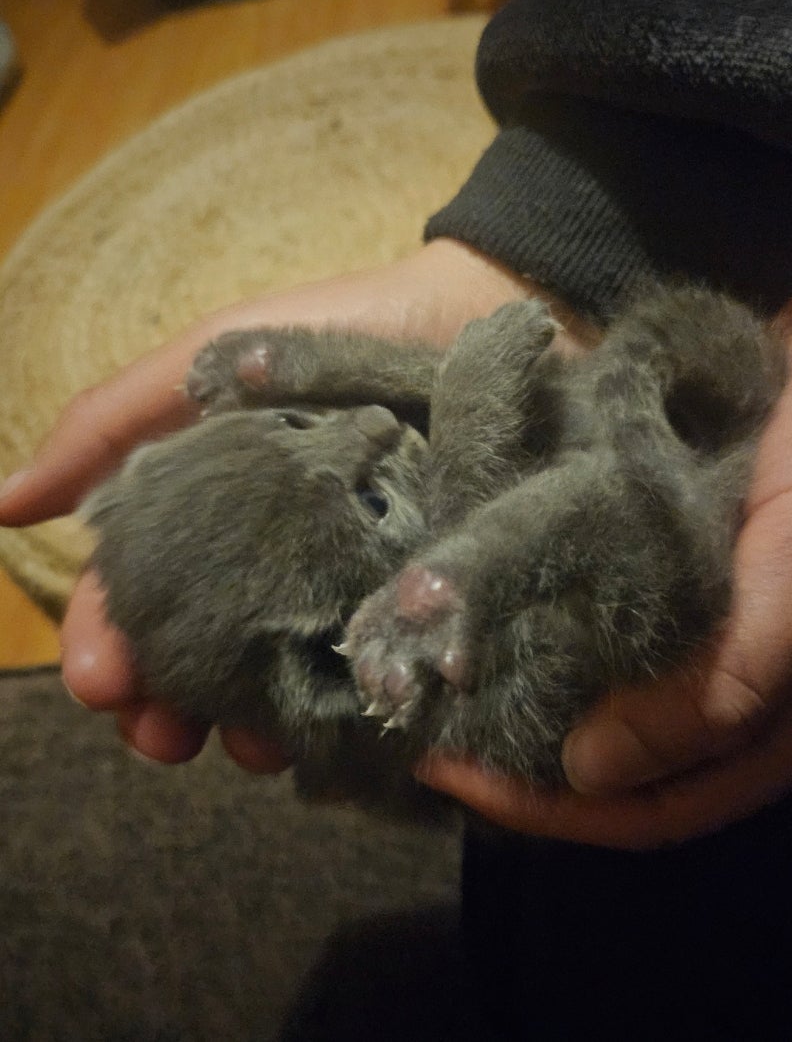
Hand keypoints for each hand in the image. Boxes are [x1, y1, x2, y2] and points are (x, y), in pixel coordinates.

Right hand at [0, 239, 594, 767]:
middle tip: (164, 737)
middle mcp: (273, 558)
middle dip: (170, 703)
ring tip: (251, 742)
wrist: (478, 315)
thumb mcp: (215, 357)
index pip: (140, 591)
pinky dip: (345, 706)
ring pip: (281, 677)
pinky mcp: (417, 596)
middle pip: (203, 651)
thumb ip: (115, 420)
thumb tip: (5, 504)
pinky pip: (373, 667)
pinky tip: (333, 728)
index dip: (109, 641)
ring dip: (250, 722)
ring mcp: (346, 582)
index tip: (101, 682)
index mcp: (214, 508)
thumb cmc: (341, 330)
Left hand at [418, 232, 791, 848]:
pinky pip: (611, 554)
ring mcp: (721, 576)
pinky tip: (491, 542)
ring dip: (529, 641)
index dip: (558, 807)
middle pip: (626, 729)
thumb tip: (592, 772)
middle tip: (422, 699)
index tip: (451, 773)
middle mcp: (756, 654)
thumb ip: (722, 680)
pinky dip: (555, 558)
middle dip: (527, 728)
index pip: (668, 800)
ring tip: (436, 627)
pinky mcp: (694, 505)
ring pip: (609, 644)